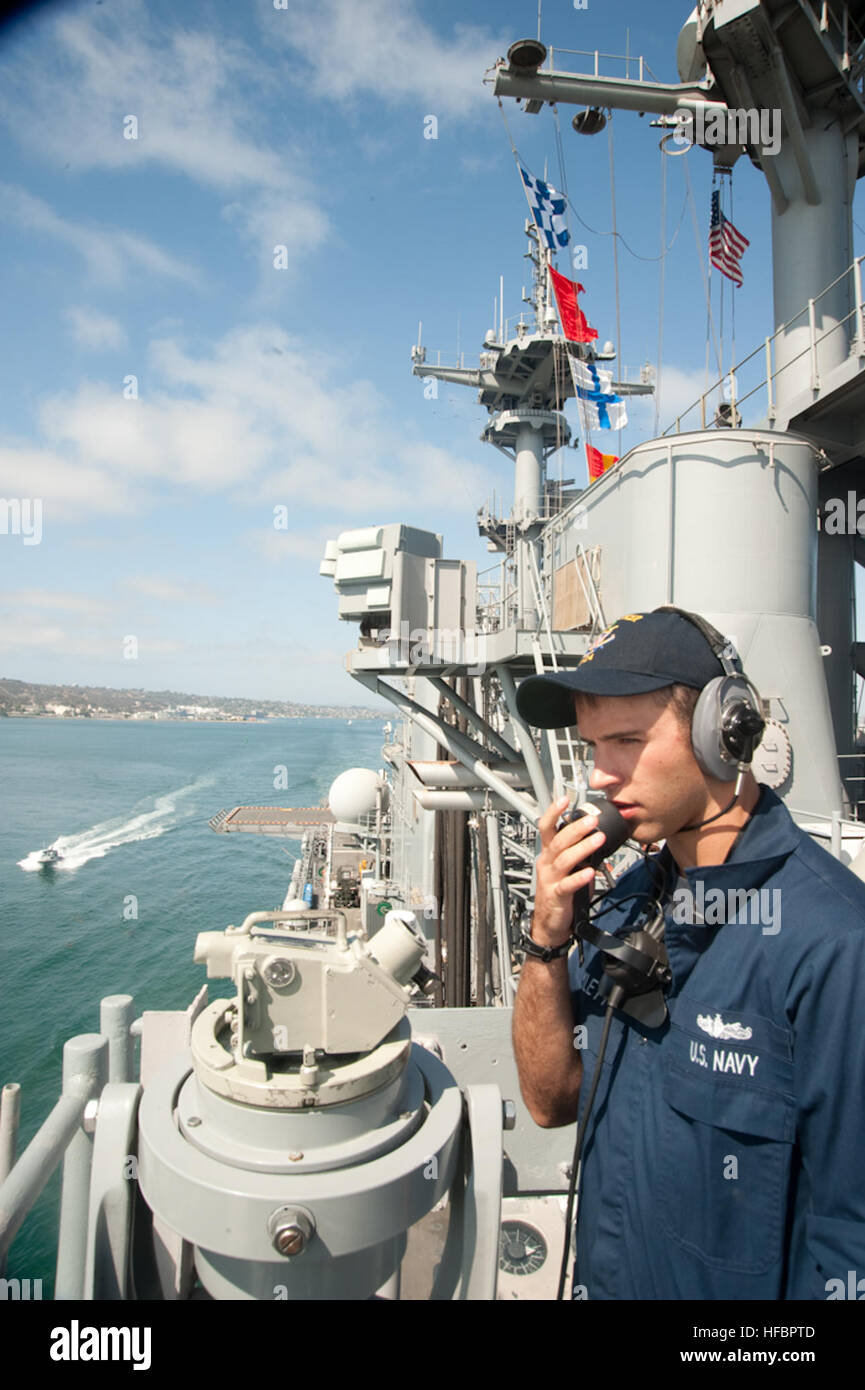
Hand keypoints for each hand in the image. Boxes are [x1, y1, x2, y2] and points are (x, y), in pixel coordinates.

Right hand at [531, 795, 605, 946]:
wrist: (549, 923)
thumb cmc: (560, 894)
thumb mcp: (568, 869)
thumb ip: (580, 854)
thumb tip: (597, 838)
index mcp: (548, 854)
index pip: (546, 828)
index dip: (554, 813)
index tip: (565, 799)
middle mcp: (547, 863)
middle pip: (558, 840)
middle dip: (576, 828)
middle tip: (593, 820)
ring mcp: (550, 879)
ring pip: (564, 859)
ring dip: (583, 848)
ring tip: (598, 840)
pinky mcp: (557, 895)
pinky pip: (568, 885)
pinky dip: (580, 877)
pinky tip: (591, 872)